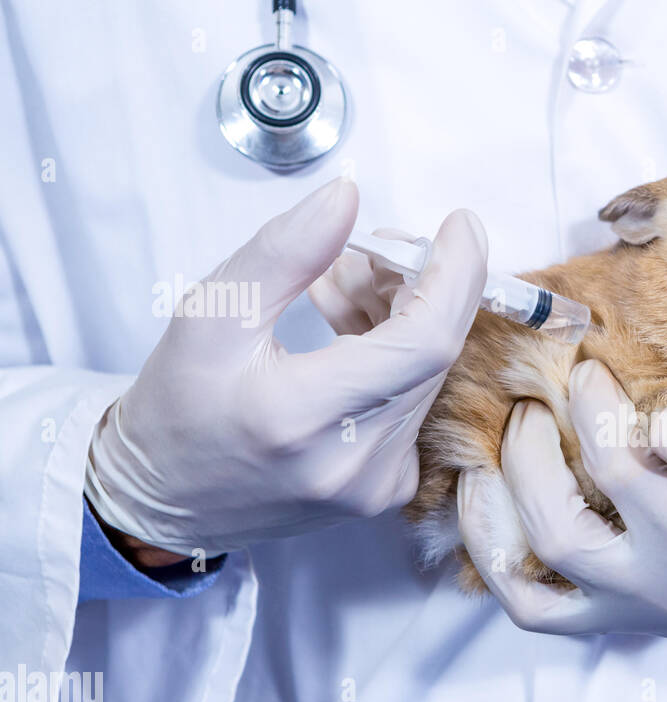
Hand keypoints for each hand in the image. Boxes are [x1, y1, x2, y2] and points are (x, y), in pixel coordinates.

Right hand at [85, 179, 487, 553]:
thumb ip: (285, 251)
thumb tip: (348, 199)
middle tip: (372, 250)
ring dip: (401, 320)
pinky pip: (413, 404)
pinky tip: (350, 333)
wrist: (167, 496)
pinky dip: (394, 358)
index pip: (424, 344)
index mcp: (304, 418)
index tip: (458, 227)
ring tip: (340, 288)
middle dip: (417, 287)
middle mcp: (353, 465)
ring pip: (425, 377)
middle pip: (431, 354)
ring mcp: (376, 485)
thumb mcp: (212, 312)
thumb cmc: (180, 406)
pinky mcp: (386, 490)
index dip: (455, 277)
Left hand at [458, 360, 666, 636]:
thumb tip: (659, 430)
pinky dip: (502, 562)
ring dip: (494, 527)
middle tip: (528, 407)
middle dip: (528, 462)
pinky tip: (495, 509)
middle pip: (562, 538)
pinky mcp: (617, 619)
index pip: (626, 476)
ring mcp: (637, 618)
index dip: (592, 413)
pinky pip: (536, 607)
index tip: (585, 371)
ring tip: (480, 465)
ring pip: (530, 597)